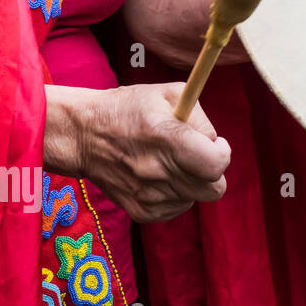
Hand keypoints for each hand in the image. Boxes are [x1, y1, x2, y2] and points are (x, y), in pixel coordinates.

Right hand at [44, 83, 230, 222]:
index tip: (216, 144)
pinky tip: (162, 176)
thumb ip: (198, 115)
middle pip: (214, 189)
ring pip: (196, 198)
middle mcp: (158, 171)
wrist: (83, 134)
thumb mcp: (167, 94)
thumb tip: (213, 139)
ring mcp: (148, 195)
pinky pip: (177, 209)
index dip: (223, 154)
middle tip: (198, 155)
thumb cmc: (129, 109)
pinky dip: (177, 195)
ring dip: (193, 182)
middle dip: (212, 171)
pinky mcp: (139, 211)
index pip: (215, 164)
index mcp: (168, 139)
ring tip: (172, 162)